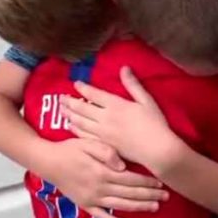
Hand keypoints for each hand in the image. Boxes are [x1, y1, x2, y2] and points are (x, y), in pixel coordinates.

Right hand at [41, 138, 167, 217]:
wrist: (47, 162)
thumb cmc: (69, 149)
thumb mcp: (87, 143)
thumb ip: (106, 152)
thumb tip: (123, 165)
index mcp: (102, 172)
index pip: (131, 179)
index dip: (147, 181)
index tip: (161, 182)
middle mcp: (99, 188)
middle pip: (130, 193)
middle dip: (150, 195)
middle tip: (166, 196)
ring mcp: (92, 199)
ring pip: (121, 206)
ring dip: (139, 207)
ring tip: (155, 207)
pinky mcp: (85, 205)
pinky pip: (102, 217)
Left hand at [61, 66, 182, 174]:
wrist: (157, 150)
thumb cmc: (155, 124)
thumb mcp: (147, 101)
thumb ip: (133, 85)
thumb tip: (124, 68)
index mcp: (116, 105)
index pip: (94, 94)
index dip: (83, 88)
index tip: (75, 84)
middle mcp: (105, 118)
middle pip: (82, 108)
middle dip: (70, 102)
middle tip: (60, 98)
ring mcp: (102, 133)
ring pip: (80, 122)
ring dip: (69, 115)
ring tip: (61, 110)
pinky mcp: (103, 145)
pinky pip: (84, 136)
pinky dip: (75, 130)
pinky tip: (70, 127)